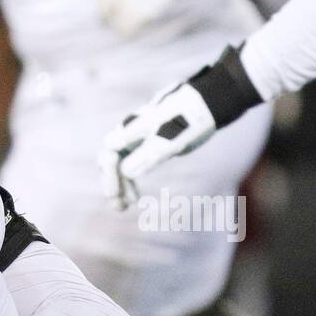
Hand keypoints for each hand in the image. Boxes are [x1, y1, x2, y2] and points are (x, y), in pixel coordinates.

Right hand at [99, 82, 215, 209]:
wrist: (207, 107)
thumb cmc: (189, 119)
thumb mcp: (171, 139)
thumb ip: (149, 153)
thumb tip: (126, 172)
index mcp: (132, 129)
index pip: (110, 152)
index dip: (109, 173)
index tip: (113, 194)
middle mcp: (130, 135)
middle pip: (111, 161)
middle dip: (112, 184)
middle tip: (118, 207)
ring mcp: (136, 142)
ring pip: (120, 166)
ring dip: (120, 187)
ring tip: (123, 208)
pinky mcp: (146, 148)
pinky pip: (131, 168)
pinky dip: (130, 182)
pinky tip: (134, 198)